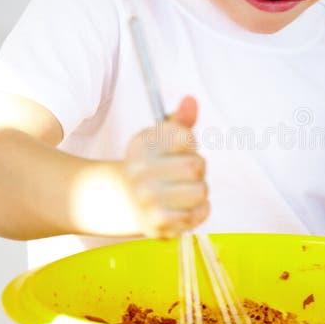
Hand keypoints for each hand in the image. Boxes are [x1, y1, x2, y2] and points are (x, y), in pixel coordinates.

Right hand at [124, 96, 209, 237]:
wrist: (123, 202)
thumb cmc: (151, 165)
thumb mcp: (159, 139)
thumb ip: (179, 121)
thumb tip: (191, 101)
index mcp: (142, 145)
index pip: (185, 137)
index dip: (189, 144)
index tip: (178, 150)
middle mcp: (140, 171)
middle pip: (197, 165)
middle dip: (197, 169)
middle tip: (183, 174)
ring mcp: (147, 199)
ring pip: (201, 190)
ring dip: (199, 191)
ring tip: (183, 191)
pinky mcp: (157, 223)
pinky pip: (197, 213)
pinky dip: (198, 211)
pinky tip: (185, 207)